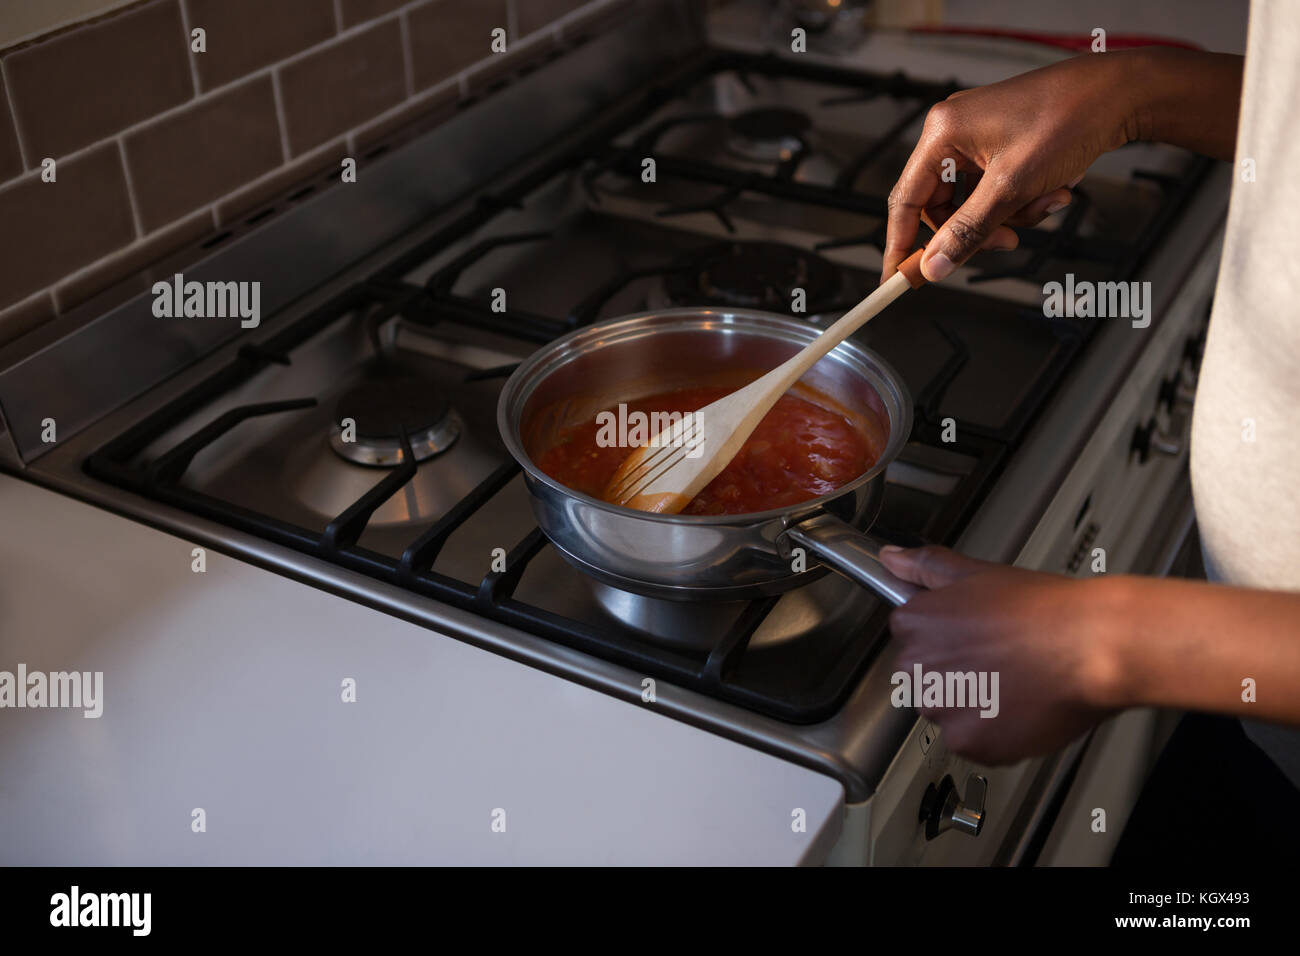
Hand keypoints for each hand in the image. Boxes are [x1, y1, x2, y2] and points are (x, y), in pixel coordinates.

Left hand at [879, 545, 1125, 764]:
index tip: (971, 637)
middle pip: (924, 676)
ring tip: (1014, 682)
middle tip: (998, 659)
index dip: (946, 636)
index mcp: (916, 624)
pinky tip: (1020, 707)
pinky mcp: (970, 742)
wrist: (1094, 645)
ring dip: (973, 703)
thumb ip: (927, 567)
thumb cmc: (1046, 611)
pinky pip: (971, 742)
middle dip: (954, 671)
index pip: (910, 635)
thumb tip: (892, 558)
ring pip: (947, 711)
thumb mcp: (979, 574)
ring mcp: (943, 708)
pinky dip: (993, 732)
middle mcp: (919, 668)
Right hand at [882, 53, 1139, 282]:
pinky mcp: (1001, 142)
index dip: (900, 244)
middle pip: (941, 205)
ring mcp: (977, 136)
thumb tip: (934, 266)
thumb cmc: (1068, 121)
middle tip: (1006, 242)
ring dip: (1010, 213)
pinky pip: (996, 188)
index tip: (897, 278)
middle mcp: (953, 132)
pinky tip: (1054, 187)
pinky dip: (1023, 198)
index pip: (905, 201)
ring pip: (974, 201)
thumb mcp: (1012, 188)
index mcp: (942, 134)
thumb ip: (967, 231)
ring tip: (1048, 201)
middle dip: (976, 228)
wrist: (1119, 93)